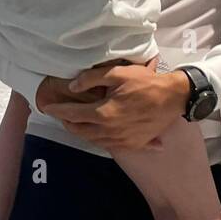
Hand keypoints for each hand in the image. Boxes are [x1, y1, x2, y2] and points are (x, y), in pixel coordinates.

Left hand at [41, 59, 188, 151]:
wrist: (173, 98)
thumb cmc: (145, 82)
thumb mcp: (117, 73)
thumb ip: (91, 79)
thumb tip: (73, 87)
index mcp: (103, 113)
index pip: (72, 114)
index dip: (58, 110)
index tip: (47, 107)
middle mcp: (109, 130)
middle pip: (80, 131)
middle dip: (67, 123)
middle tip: (60, 115)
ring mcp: (121, 140)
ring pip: (93, 140)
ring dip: (81, 132)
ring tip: (76, 123)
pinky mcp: (133, 144)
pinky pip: (109, 145)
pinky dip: (99, 139)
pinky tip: (97, 133)